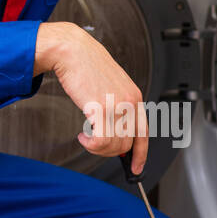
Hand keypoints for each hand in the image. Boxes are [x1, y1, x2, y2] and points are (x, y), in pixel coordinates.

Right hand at [36, 21, 147, 174]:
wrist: (73, 50)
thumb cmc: (86, 64)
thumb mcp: (110, 85)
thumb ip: (116, 106)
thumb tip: (115, 131)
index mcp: (134, 96)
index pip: (143, 134)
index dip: (140, 154)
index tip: (135, 166)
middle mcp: (130, 102)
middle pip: (127, 144)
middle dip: (109, 152)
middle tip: (95, 145)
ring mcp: (117, 106)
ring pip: (114, 146)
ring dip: (97, 149)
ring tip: (86, 138)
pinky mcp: (101, 108)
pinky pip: (101, 141)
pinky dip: (90, 145)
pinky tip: (83, 136)